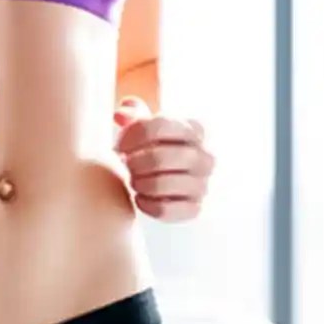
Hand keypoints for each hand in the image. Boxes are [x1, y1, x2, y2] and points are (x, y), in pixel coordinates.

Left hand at [114, 96, 214, 221]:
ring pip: (159, 185)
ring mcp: (203, 184)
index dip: (131, 136)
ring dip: (138, 183)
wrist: (173, 179)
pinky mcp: (195, 208)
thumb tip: (121, 114)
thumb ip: (133, 115)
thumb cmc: (157, 147)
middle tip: (127, 165)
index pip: (158, 125)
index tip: (119, 146)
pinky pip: (163, 209)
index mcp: (194, 129)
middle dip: (134, 163)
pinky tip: (140, 198)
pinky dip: (145, 204)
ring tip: (134, 180)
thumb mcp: (147, 126)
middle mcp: (205, 156)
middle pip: (158, 158)